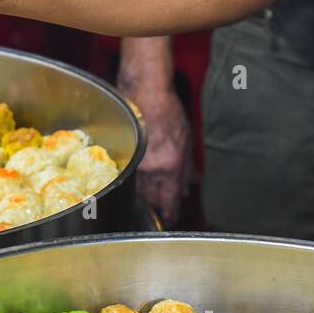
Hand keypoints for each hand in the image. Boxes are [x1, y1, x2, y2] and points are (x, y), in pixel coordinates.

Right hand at [130, 89, 193, 225]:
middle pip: (153, 199)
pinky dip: (136, 184)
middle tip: (159, 217)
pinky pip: (129, 177)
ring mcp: (135, 162)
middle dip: (157, 209)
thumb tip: (190, 184)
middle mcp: (152, 168)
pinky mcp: (123, 155)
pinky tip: (138, 186)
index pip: (171, 198)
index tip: (171, 219)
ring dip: (146, 199)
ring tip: (149, 205)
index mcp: (171, 166)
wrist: (145, 93)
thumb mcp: (187, 140)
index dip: (171, 212)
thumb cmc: (168, 111)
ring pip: (139, 190)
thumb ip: (188, 167)